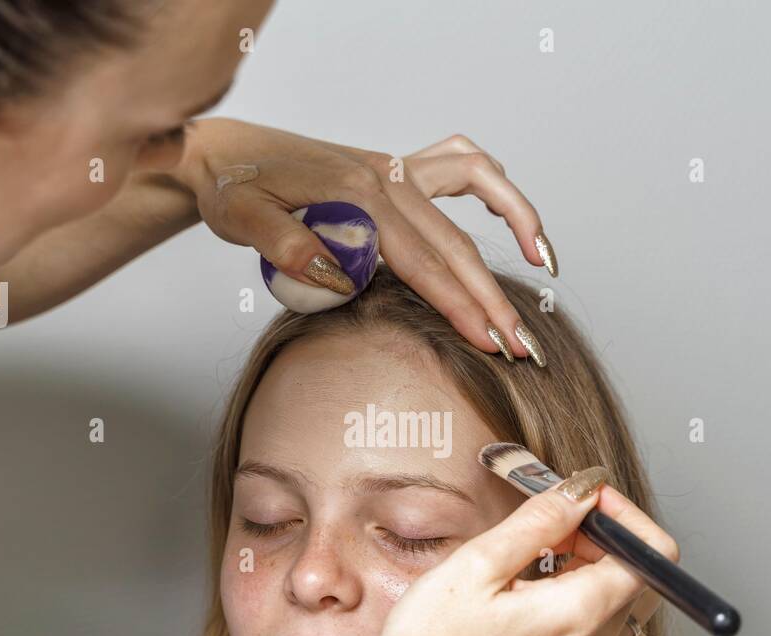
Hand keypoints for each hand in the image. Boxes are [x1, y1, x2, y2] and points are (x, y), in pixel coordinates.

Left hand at [176, 118, 555, 359]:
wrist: (224, 153)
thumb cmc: (233, 189)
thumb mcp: (243, 220)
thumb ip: (286, 246)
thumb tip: (338, 273)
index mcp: (358, 194)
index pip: (423, 263)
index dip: (460, 306)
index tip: (490, 343)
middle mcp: (387, 176)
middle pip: (456, 243)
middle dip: (493, 298)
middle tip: (523, 346)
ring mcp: (396, 168)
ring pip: (473, 201)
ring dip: (517, 229)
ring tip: (545, 264)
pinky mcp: (396, 169)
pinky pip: (461, 166)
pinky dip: (496, 187)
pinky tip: (511, 212)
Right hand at [357, 476, 669, 635]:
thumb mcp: (477, 564)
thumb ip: (540, 520)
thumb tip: (581, 490)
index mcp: (579, 615)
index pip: (647, 552)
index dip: (619, 513)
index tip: (582, 498)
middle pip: (643, 578)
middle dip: (608, 538)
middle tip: (555, 526)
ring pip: (632, 610)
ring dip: (605, 576)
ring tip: (550, 566)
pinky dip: (600, 614)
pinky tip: (550, 603)